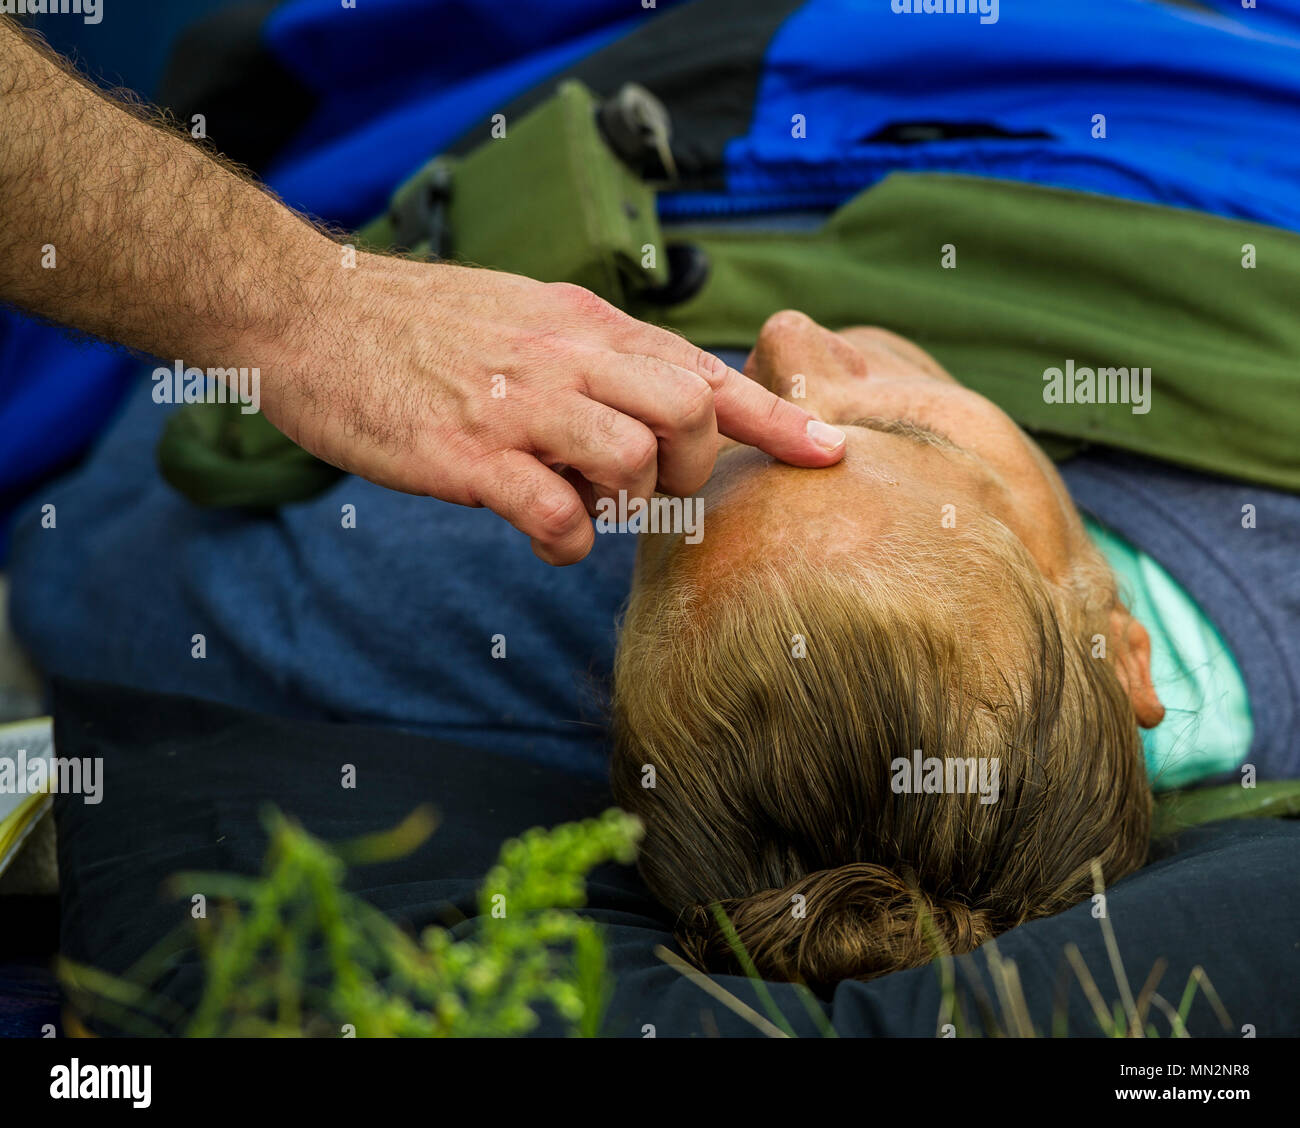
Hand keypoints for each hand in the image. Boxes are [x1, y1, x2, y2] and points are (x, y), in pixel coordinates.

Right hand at [263, 254, 846, 563]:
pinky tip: (542, 532)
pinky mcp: (468, 457)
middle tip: (651, 489)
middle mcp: (566, 356)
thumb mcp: (524, 315)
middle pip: (692, 410)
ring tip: (583, 501)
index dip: (776, 415)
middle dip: (693, 467)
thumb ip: (591, 357)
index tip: (830, 451)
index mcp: (585, 323)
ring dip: (629, 503)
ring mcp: (519, 405)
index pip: (703, 366)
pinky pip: (557, 515)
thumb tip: (646, 415)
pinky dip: (567, 541)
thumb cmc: (418, 327)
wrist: (308, 311)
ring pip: (636, 460)